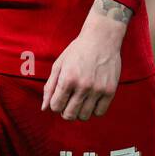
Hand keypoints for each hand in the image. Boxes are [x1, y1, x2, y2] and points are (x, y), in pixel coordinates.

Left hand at [41, 0, 130, 120]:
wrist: (102, 38)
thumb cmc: (78, 50)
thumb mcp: (59, 65)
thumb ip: (50, 87)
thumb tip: (44, 108)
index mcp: (67, 78)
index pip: (55, 106)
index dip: (55, 105)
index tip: (59, 98)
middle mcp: (83, 86)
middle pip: (69, 115)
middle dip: (65, 111)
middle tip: (68, 102)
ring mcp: (97, 89)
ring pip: (84, 116)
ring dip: (79, 112)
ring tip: (80, 101)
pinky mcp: (110, 91)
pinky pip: (99, 113)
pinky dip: (93, 110)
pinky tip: (91, 100)